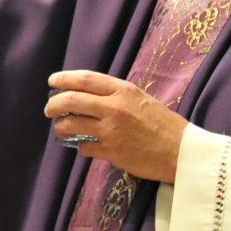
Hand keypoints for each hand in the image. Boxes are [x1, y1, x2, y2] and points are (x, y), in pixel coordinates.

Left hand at [44, 70, 186, 183]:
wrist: (181, 152)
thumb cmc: (164, 125)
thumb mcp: (142, 99)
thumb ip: (117, 96)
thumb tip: (90, 96)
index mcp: (123, 90)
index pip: (85, 79)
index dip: (64, 78)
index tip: (52, 81)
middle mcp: (114, 107)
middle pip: (71, 100)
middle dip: (54, 104)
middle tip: (49, 109)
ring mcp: (110, 130)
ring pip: (71, 124)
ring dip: (61, 127)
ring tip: (62, 128)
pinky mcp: (110, 151)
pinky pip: (83, 147)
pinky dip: (80, 146)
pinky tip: (85, 146)